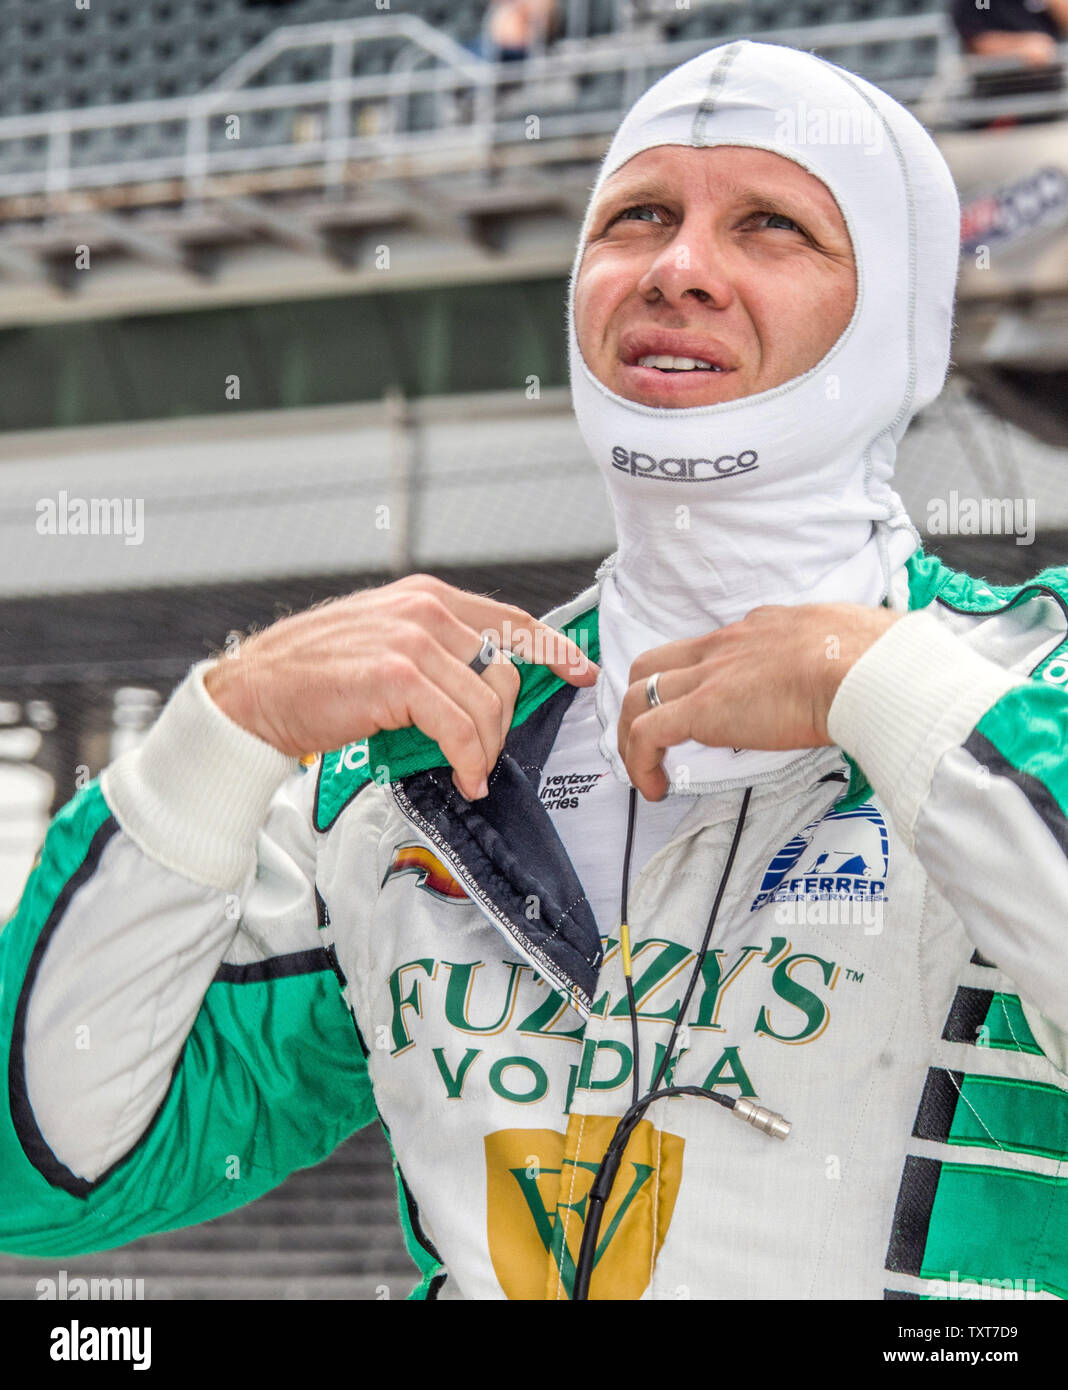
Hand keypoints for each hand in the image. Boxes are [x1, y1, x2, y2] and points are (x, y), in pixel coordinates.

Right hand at [204, 573, 597, 800]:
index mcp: (425, 598)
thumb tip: (479, 684)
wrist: (253, 693)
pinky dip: (469, 759)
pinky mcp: (397, 677)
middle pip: (504, 669)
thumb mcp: (381, 643)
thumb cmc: (311, 677)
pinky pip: (461, 727)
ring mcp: (412, 640)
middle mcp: (424, 610)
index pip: (510, 618)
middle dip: (503, 722)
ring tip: (468, 769)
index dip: (552, 648)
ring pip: (487, 703)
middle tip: (482, 753)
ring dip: (485, 748)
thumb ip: (433, 651)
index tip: (578, 671)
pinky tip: (462, 776)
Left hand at [616, 603, 901, 799]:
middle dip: (643, 697)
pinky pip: (647, 733)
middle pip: (655, 661)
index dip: (696, 679)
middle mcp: (725, 644)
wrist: (866, 669)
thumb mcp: (846, 643)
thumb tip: (846, 674)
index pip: (710, 647)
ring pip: (636, 694)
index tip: (703, 709)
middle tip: (652, 736)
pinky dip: (639, 760)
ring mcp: (709, 675)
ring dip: (631, 733)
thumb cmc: (873, 661)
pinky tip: (654, 788)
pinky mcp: (703, 708)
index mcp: (760, 629)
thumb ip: (830, 657)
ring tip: (643, 768)